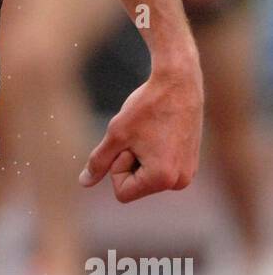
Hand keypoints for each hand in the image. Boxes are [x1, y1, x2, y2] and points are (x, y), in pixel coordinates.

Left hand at [79, 55, 202, 202]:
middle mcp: (180, 182)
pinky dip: (153, 152)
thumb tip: (84, 183)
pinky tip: (161, 131)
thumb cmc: (146, 106)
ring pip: (146, 176)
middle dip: (130, 161)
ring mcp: (188, 173)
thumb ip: (99, 162)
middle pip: (135, 185)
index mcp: (163, 179)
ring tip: (153, 132)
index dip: (117, 166)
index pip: (122, 192)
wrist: (178, 81)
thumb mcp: (116, 135)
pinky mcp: (190, 162)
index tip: (131, 142)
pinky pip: (159, 167)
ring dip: (141, 156)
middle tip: (143, 134)